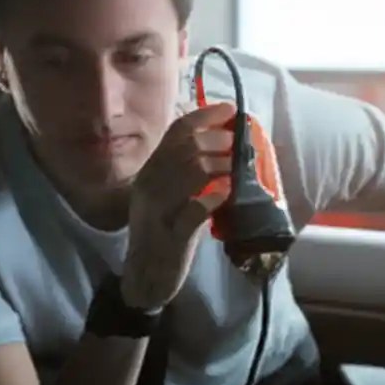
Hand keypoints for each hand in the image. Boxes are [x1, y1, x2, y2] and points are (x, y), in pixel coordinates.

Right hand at [121, 102, 235, 310]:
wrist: (146, 274)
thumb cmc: (165, 231)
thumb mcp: (170, 195)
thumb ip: (186, 170)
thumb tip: (222, 142)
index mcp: (151, 170)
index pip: (176, 131)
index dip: (205, 116)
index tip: (230, 109)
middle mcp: (151, 184)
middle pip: (187, 147)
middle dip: (217, 139)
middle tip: (237, 143)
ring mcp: (160, 209)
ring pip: (192, 172)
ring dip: (220, 164)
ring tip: (234, 167)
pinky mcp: (172, 235)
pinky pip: (194, 210)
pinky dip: (213, 197)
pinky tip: (224, 193)